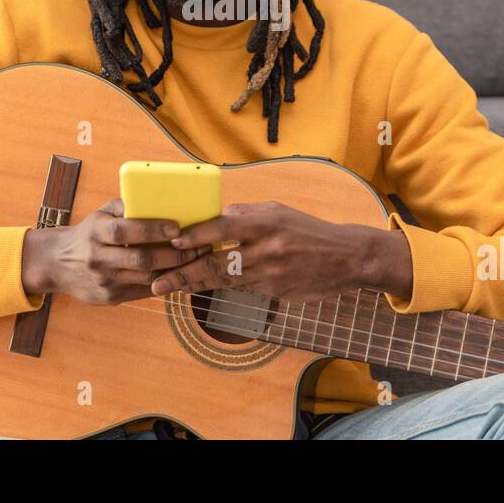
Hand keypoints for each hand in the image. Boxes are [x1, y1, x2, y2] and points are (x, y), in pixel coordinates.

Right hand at [21, 198, 206, 304]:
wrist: (57, 265)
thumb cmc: (87, 234)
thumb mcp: (99, 214)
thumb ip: (125, 205)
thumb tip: (156, 198)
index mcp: (95, 232)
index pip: (124, 231)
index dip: (152, 230)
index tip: (176, 226)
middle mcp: (97, 258)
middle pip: (140, 259)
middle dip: (174, 255)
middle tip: (198, 246)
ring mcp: (104, 282)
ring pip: (146, 279)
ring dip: (174, 271)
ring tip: (195, 260)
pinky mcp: (110, 298)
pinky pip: (143, 291)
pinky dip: (163, 283)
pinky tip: (179, 274)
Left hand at [152, 201, 411, 301]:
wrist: (346, 258)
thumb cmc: (307, 230)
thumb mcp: (278, 211)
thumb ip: (245, 215)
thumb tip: (214, 219)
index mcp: (266, 221)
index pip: (222, 226)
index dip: (194, 235)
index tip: (170, 241)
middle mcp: (266, 247)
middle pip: (216, 261)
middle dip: (182, 272)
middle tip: (157, 280)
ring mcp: (271, 272)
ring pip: (223, 280)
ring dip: (193, 284)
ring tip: (167, 289)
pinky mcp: (275, 291)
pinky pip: (241, 289)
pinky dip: (217, 288)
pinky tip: (198, 289)